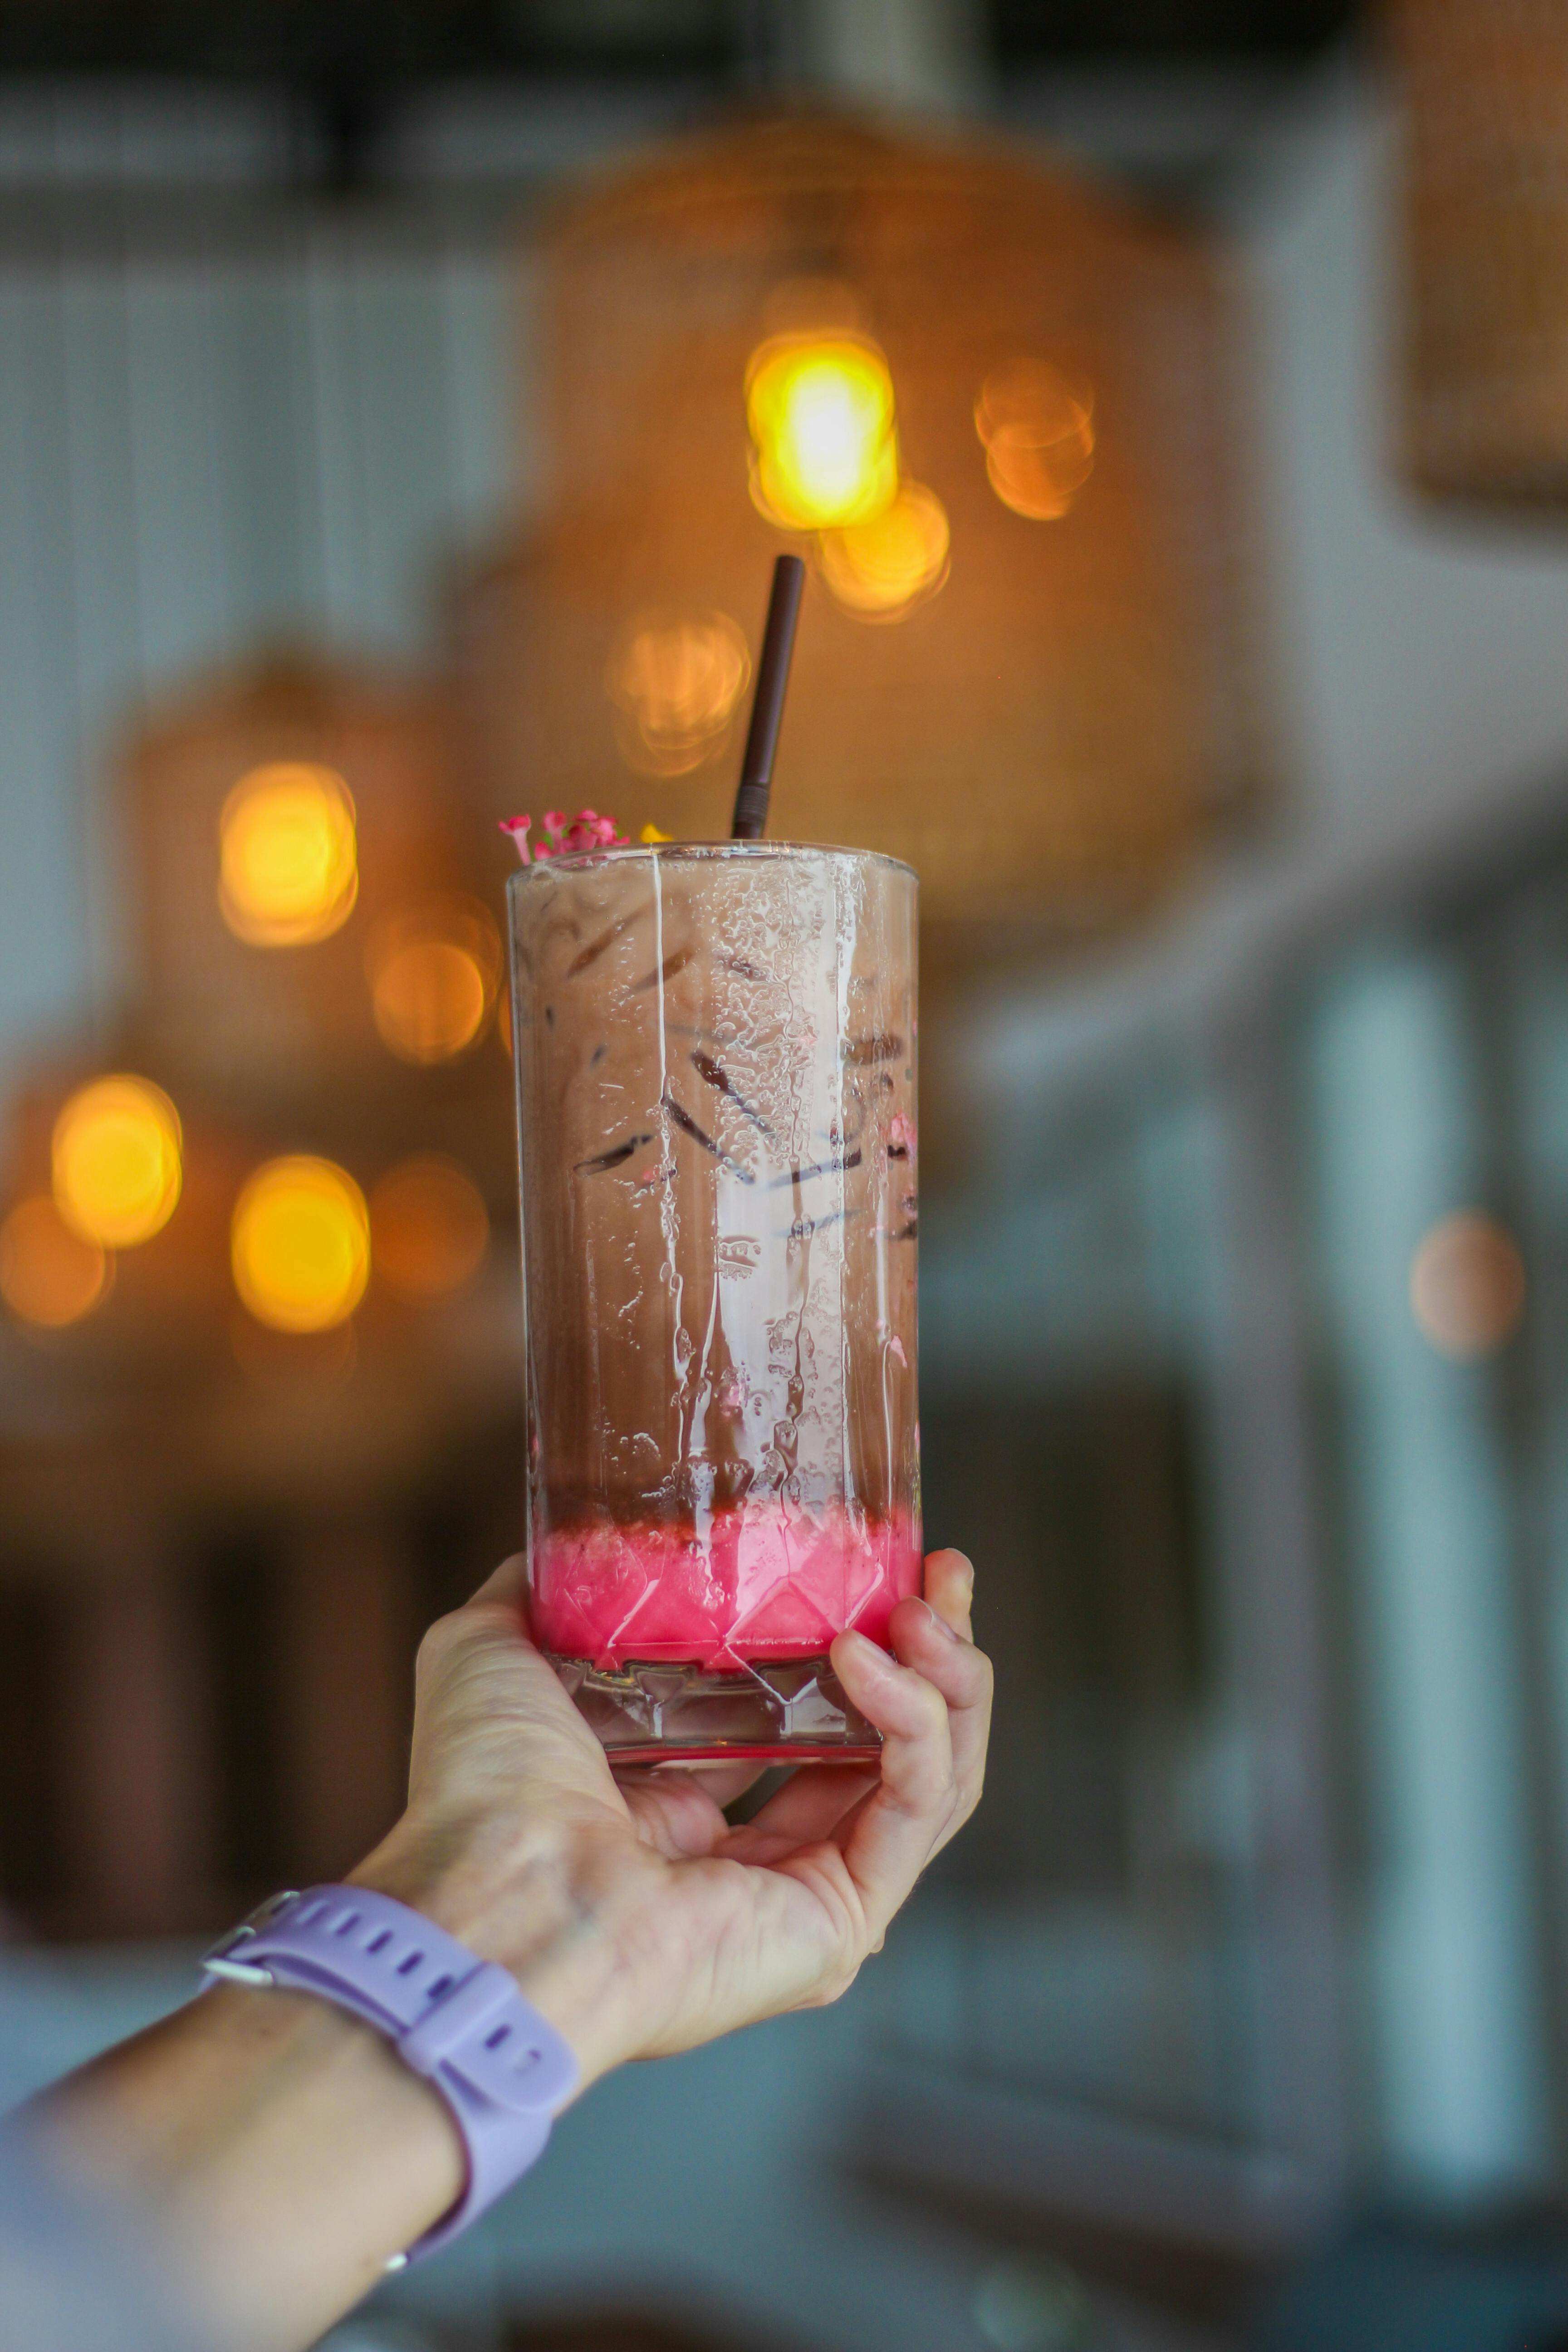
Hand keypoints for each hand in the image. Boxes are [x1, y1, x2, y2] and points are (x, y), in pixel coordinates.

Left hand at [352, 1550, 991, 2088]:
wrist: (497, 1891)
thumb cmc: (481, 1793)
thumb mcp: (493, 1652)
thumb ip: (539, 1595)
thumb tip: (567, 1540)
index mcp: (681, 1812)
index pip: (810, 1723)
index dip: (860, 1639)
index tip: (888, 1562)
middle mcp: (755, 1864)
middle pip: (894, 1747)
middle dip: (936, 1649)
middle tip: (943, 1570)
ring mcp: (806, 1898)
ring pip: (932, 1777)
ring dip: (949, 1679)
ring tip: (926, 1603)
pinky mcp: (840, 1924)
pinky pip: (918, 1807)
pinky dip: (914, 1723)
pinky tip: (868, 1655)